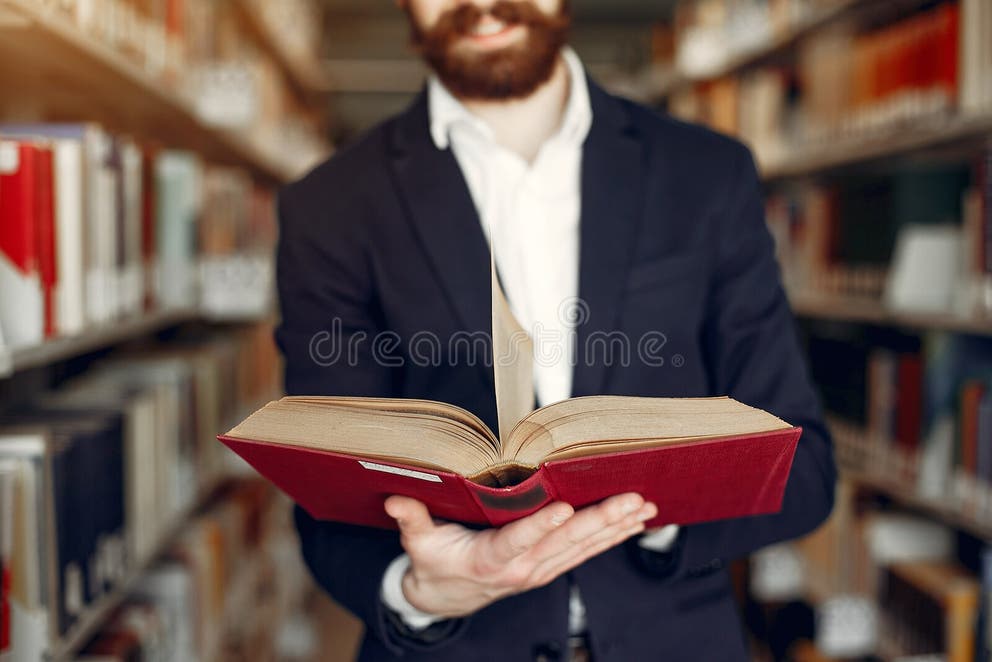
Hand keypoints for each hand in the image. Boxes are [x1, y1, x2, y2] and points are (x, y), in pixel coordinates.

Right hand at [383, 493, 656, 618]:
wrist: (445, 599)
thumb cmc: (435, 565)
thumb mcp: (419, 545)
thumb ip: (413, 521)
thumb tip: (396, 501)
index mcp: (491, 560)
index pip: (519, 541)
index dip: (541, 526)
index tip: (564, 508)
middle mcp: (523, 569)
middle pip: (565, 543)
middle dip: (600, 520)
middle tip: (630, 500)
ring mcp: (540, 570)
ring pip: (583, 548)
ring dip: (615, 527)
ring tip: (644, 507)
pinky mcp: (550, 568)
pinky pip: (586, 552)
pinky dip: (611, 537)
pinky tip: (634, 522)